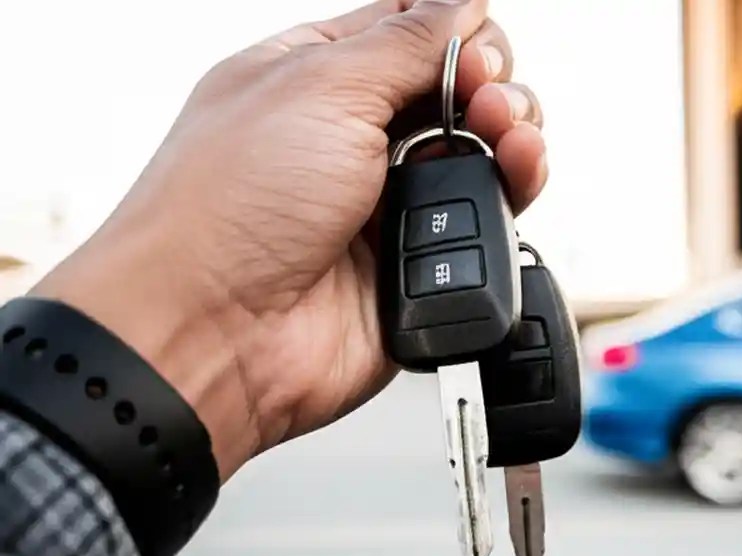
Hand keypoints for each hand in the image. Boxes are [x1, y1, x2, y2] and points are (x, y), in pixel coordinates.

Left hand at [31, 0, 546, 480]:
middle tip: (481, 94)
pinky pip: (493, 216)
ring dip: (514, 128)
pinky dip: (517, 185)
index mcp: (316, 76)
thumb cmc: (226, 209)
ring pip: (487, 150)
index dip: (455, 27)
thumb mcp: (318, 87)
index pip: (410, 27)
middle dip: (491, 78)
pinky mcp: (424, 259)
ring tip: (505, 133)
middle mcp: (357, 136)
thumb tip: (462, 4)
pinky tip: (518, 168)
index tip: (469, 48)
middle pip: (460, 86)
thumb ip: (406, 41)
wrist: (218, 332)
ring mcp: (393, 199)